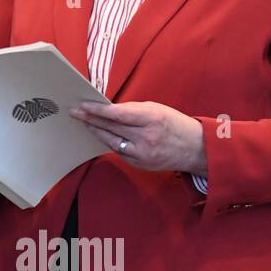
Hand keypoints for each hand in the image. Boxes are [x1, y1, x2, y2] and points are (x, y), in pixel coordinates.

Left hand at [70, 101, 206, 174]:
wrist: (195, 149)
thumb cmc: (174, 124)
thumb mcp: (156, 109)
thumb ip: (132, 110)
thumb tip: (107, 109)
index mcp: (151, 119)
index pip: (117, 114)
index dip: (97, 110)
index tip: (83, 105)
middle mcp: (146, 137)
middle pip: (111, 128)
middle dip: (90, 119)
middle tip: (75, 112)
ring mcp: (142, 153)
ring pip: (111, 141)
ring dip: (95, 131)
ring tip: (84, 122)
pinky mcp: (140, 164)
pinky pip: (119, 151)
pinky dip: (110, 142)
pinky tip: (101, 135)